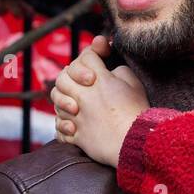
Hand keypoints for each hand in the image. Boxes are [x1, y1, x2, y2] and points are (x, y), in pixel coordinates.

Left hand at [50, 35, 148, 165]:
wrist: (136, 143)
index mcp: (100, 80)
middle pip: (62, 77)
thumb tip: (109, 71)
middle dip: (70, 76)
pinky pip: (60, 128)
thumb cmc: (137, 113)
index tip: (101, 52)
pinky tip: (73, 124)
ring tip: (75, 104)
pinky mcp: (76, 135)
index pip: (87, 56)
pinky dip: (64, 125)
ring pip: (56, 102)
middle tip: (82, 81)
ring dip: (63, 100)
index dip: (94, 50)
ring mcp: (77, 116)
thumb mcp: (134, 84)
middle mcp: (83, 96)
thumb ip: (119, 71)